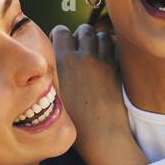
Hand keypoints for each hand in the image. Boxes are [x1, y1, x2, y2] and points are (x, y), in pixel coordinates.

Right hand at [51, 24, 146, 164]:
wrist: (101, 135)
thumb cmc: (72, 122)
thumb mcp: (50, 97)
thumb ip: (49, 75)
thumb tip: (47, 65)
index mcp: (63, 61)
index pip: (61, 31)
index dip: (59, 36)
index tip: (59, 46)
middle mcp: (84, 56)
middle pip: (83, 29)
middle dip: (80, 36)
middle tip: (77, 50)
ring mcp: (104, 62)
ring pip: (101, 35)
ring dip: (96, 40)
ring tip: (92, 53)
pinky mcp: (117, 70)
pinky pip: (115, 47)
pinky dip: (110, 49)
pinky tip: (105, 60)